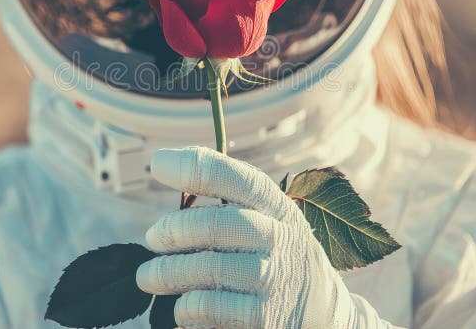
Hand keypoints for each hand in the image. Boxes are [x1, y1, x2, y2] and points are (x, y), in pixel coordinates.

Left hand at [136, 146, 355, 328]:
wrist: (328, 318)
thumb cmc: (278, 260)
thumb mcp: (271, 223)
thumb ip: (230, 201)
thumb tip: (165, 166)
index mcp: (278, 207)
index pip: (238, 179)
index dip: (195, 167)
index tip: (158, 163)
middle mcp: (281, 238)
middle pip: (216, 225)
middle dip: (173, 230)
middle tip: (152, 239)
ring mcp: (275, 280)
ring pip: (209, 268)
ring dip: (168, 272)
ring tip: (147, 277)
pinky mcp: (267, 319)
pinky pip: (212, 308)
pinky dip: (186, 307)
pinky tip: (180, 307)